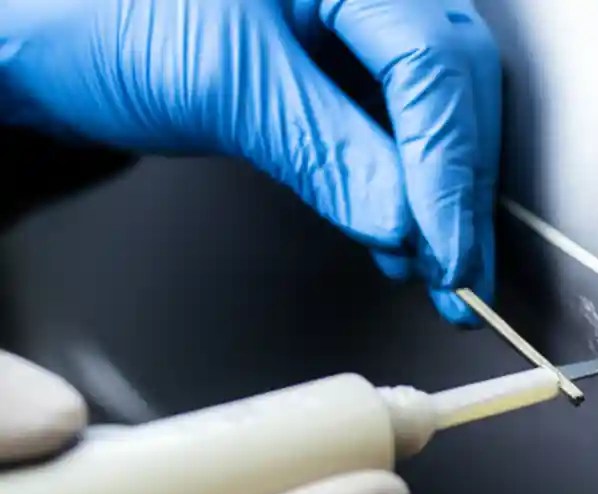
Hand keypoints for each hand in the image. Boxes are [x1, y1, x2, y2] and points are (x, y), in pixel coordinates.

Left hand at [0, 0, 500, 323]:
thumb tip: (402, 221)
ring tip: (442, 269)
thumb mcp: (224, 83)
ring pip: (434, 116)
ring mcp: (352, 30)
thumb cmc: (99, 15)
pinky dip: (404, 192)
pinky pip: (393, 131)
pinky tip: (404, 236)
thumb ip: (325, 149)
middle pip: (453, 90)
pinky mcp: (332, 74)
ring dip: (443, 199)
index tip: (446, 244)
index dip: (448, 164)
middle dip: (460, 187)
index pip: (432, 67)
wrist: (40, 33)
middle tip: (459, 267)